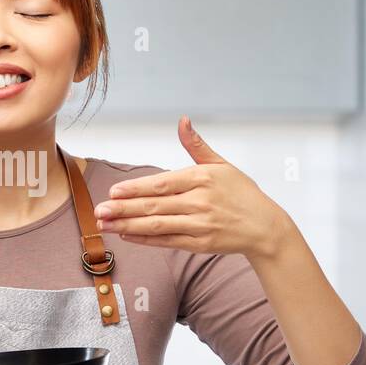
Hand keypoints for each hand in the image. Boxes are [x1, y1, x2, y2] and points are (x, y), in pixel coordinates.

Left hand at [92, 115, 293, 259]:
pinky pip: (167, 241)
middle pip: (155, 206)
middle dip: (124, 209)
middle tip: (100, 210)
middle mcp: (200, 202)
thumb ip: (197, 145)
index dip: (136, 189)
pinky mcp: (200, 243)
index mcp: (203, 178)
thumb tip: (182, 121)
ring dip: (128, 225)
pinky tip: (126, 235)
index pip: (162, 184)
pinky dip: (145, 239)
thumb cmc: (241, 193)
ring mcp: (200, 224)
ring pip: (157, 225)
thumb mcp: (222, 164)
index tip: (114, 191)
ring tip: (105, 224)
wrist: (265, 226)